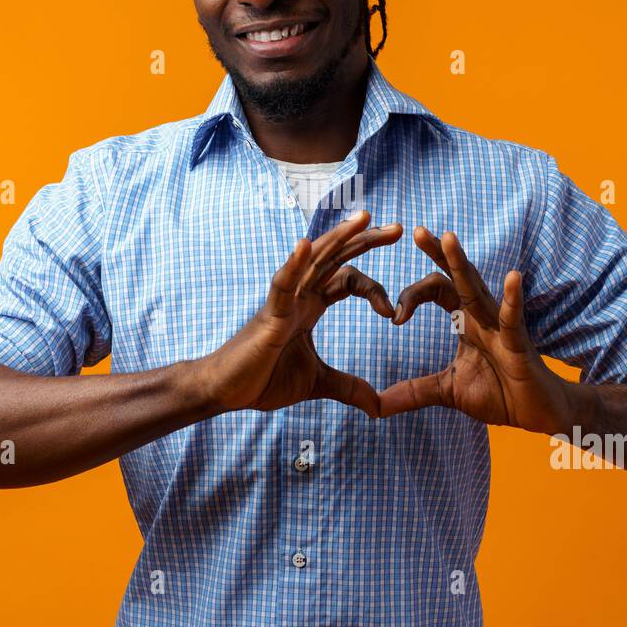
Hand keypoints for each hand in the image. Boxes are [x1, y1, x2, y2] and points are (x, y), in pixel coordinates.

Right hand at [197, 210, 401, 417]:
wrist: (226, 392)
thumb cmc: (263, 379)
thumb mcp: (317, 383)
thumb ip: (348, 388)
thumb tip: (378, 408)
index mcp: (311, 305)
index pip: (348, 280)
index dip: (375, 288)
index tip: (396, 313)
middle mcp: (300, 295)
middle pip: (337, 258)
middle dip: (367, 241)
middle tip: (400, 229)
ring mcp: (284, 301)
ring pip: (315, 260)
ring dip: (340, 237)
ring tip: (365, 218)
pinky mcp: (269, 314)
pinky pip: (282, 284)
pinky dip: (294, 263)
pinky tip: (306, 244)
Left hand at [377, 226, 571, 432]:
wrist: (538, 414)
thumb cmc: (499, 394)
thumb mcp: (448, 392)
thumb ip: (413, 392)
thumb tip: (375, 407)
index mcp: (464, 321)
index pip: (436, 289)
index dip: (412, 297)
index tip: (394, 317)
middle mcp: (481, 316)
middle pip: (456, 277)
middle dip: (438, 253)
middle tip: (417, 230)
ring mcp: (501, 327)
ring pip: (478, 289)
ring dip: (461, 264)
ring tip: (448, 237)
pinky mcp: (519, 344)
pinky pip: (513, 318)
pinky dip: (512, 298)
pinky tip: (513, 277)